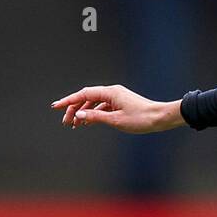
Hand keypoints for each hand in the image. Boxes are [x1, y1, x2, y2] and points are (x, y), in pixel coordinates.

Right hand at [50, 84, 182, 133]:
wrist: (160, 118)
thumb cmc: (141, 119)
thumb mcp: (116, 120)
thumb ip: (96, 117)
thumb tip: (79, 115)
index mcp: (110, 92)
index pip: (83, 94)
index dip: (68, 101)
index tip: (56, 107)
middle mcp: (112, 92)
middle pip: (87, 98)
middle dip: (74, 109)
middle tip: (65, 122)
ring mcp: (116, 97)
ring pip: (94, 103)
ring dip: (83, 113)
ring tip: (75, 124)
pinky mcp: (120, 104)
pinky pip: (102, 107)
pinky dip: (93, 114)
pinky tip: (88, 122)